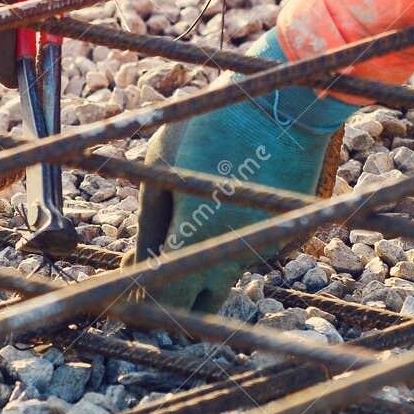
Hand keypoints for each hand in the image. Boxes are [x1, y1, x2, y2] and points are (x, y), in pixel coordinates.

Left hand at [134, 31, 356, 312]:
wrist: (284, 105)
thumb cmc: (211, 126)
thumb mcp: (161, 167)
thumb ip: (148, 222)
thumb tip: (138, 261)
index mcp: (194, 241)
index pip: (165, 301)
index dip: (142, 300)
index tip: (129, 285)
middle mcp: (231, 256)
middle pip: (200, 308)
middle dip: (174, 301)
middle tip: (155, 272)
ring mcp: (261, 248)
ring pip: (224, 280)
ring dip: (202, 269)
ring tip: (187, 224)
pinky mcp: (281, 235)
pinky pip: (245, 252)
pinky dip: (228, 243)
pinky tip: (219, 207)